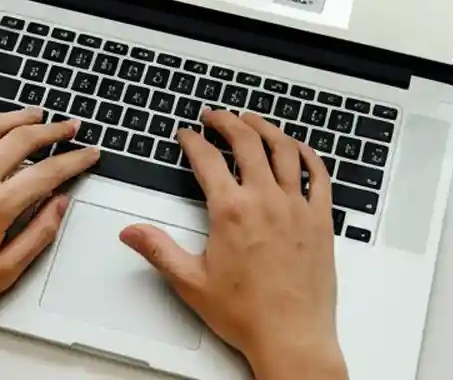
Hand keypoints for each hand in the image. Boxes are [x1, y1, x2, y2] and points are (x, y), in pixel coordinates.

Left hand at [0, 109, 98, 336]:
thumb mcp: (1, 275)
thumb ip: (36, 236)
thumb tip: (58, 206)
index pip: (46, 172)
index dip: (74, 160)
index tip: (88, 154)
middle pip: (20, 140)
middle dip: (51, 131)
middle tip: (68, 127)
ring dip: (14, 117)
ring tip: (33, 114)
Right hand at [120, 110, 346, 379]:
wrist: (291, 337)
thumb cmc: (246, 314)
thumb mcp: (191, 282)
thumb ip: (158, 250)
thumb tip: (130, 232)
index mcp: (231, 211)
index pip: (207, 160)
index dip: (192, 141)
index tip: (186, 134)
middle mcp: (265, 200)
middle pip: (246, 141)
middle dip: (227, 121)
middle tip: (215, 115)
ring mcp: (297, 207)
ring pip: (284, 150)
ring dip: (266, 128)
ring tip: (252, 119)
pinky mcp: (321, 220)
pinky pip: (319, 175)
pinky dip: (308, 155)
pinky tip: (299, 148)